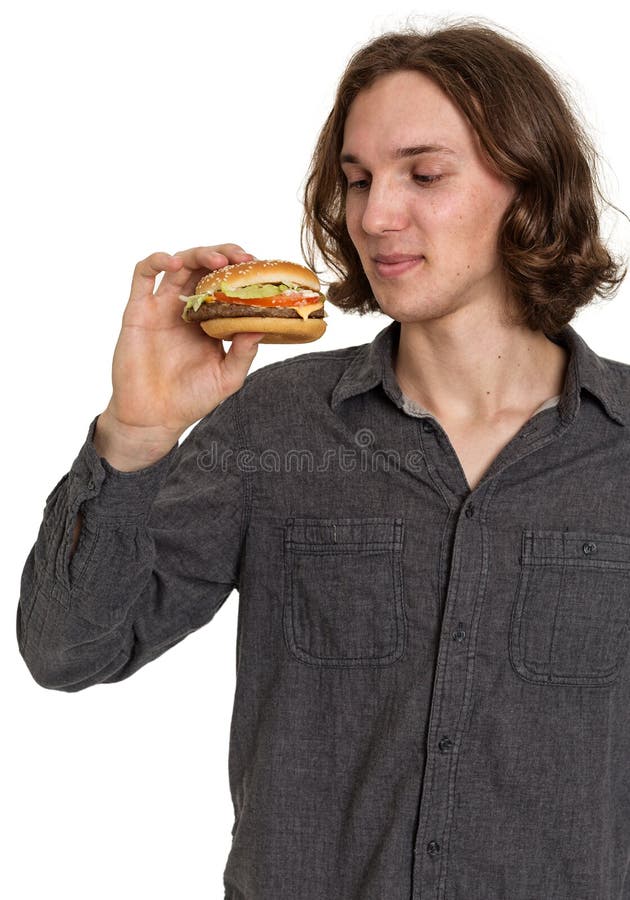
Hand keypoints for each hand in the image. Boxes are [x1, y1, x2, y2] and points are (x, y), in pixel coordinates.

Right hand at [96, 244, 263, 465]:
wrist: (153, 417)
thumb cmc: (190, 399)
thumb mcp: (227, 378)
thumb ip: (243, 353)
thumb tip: (261, 326)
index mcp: (209, 320)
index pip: (226, 285)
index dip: (241, 272)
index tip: (258, 268)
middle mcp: (186, 308)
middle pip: (204, 267)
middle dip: (224, 255)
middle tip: (242, 259)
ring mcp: (161, 307)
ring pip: (179, 264)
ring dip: (199, 254)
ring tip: (217, 260)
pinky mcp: (138, 310)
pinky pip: (142, 276)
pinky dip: (157, 260)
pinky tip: (174, 262)